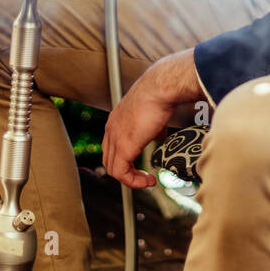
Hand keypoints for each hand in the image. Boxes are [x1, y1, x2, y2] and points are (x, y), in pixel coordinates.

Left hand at [102, 50, 202, 188]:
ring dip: (130, 179)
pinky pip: (121, 173)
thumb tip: (158, 137)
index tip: (139, 165)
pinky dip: (133, 181)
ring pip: (113, 168)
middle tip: (142, 177)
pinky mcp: (124, 147)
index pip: (112, 146)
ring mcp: (115, 138)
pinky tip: (147, 181)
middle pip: (109, 159)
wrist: (160, 89)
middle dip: (126, 171)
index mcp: (116, 120)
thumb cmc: (159, 95)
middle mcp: (111, 129)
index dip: (124, 159)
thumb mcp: (154, 115)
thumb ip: (153, 128)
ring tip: (146, 181)